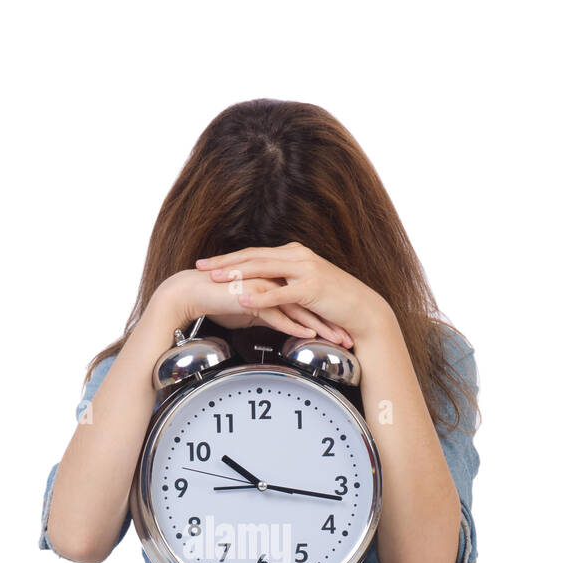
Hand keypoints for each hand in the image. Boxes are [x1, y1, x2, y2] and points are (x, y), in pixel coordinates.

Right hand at [152, 269, 352, 346]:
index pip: (305, 298)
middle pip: (308, 302)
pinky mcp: (253, 297)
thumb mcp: (248, 309)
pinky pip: (279, 314)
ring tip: (336, 340)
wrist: (190, 293)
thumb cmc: (215, 300)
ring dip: (319, 325)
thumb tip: (279, 323)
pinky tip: (310, 336)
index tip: (339, 328)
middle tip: (347, 337)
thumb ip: (266, 312)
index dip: (323, 313)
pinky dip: (295, 326)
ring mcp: (264, 287)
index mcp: (273, 279)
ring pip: (298, 308)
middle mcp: (272, 279)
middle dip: (329, 320)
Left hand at [195, 242, 389, 342]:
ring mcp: (305, 270)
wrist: (361, 309)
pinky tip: (243, 300)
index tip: (207, 263)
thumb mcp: (304, 288)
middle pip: (254, 256)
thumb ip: (284, 283)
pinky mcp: (311, 288)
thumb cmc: (333, 303)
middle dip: (225, 261)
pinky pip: (280, 293)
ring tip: (216, 279)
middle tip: (201, 266)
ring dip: (237, 274)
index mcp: (293, 254)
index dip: (229, 258)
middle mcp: (297, 256)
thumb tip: (263, 288)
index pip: (255, 253)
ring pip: (264, 269)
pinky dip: (259, 297)